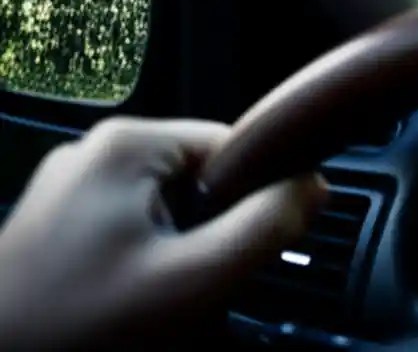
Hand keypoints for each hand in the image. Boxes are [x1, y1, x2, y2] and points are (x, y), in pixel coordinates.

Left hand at [0, 117, 326, 349]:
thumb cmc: (81, 325)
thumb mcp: (194, 279)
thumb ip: (266, 226)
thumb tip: (314, 186)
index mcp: (127, 143)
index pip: (235, 145)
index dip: (260, 195)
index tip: (254, 249)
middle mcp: (92, 150)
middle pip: (200, 178)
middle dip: (214, 229)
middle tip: (200, 285)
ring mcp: (67, 187)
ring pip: (166, 208)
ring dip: (180, 249)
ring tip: (162, 297)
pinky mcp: (52, 223)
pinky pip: (129, 228)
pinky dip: (145, 260)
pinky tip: (131, 301)